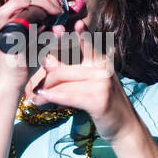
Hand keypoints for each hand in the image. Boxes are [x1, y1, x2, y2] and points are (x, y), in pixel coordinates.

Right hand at [0, 0, 69, 97]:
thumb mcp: (41, 44)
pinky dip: (38, 4)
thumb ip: (49, 34)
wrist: (11, 81)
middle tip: (62, 10)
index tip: (63, 7)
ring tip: (58, 12)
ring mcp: (2, 16)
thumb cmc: (25, 64)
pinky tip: (50, 15)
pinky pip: (19, 3)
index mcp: (13, 14)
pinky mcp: (1, 22)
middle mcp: (5, 12)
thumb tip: (61, 26)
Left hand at [30, 17, 131, 139]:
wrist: (125, 126)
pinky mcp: (99, 100)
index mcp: (101, 60)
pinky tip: (44, 99)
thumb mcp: (89, 82)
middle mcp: (102, 68)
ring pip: (63, 84)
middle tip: (32, 87)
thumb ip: (70, 70)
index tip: (50, 31)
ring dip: (46, 92)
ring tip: (36, 97)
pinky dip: (54, 98)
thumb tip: (47, 59)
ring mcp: (102, 83)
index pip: (82, 43)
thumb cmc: (104, 103)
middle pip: (63, 69)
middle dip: (46, 79)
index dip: (67, 36)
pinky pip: (69, 96)